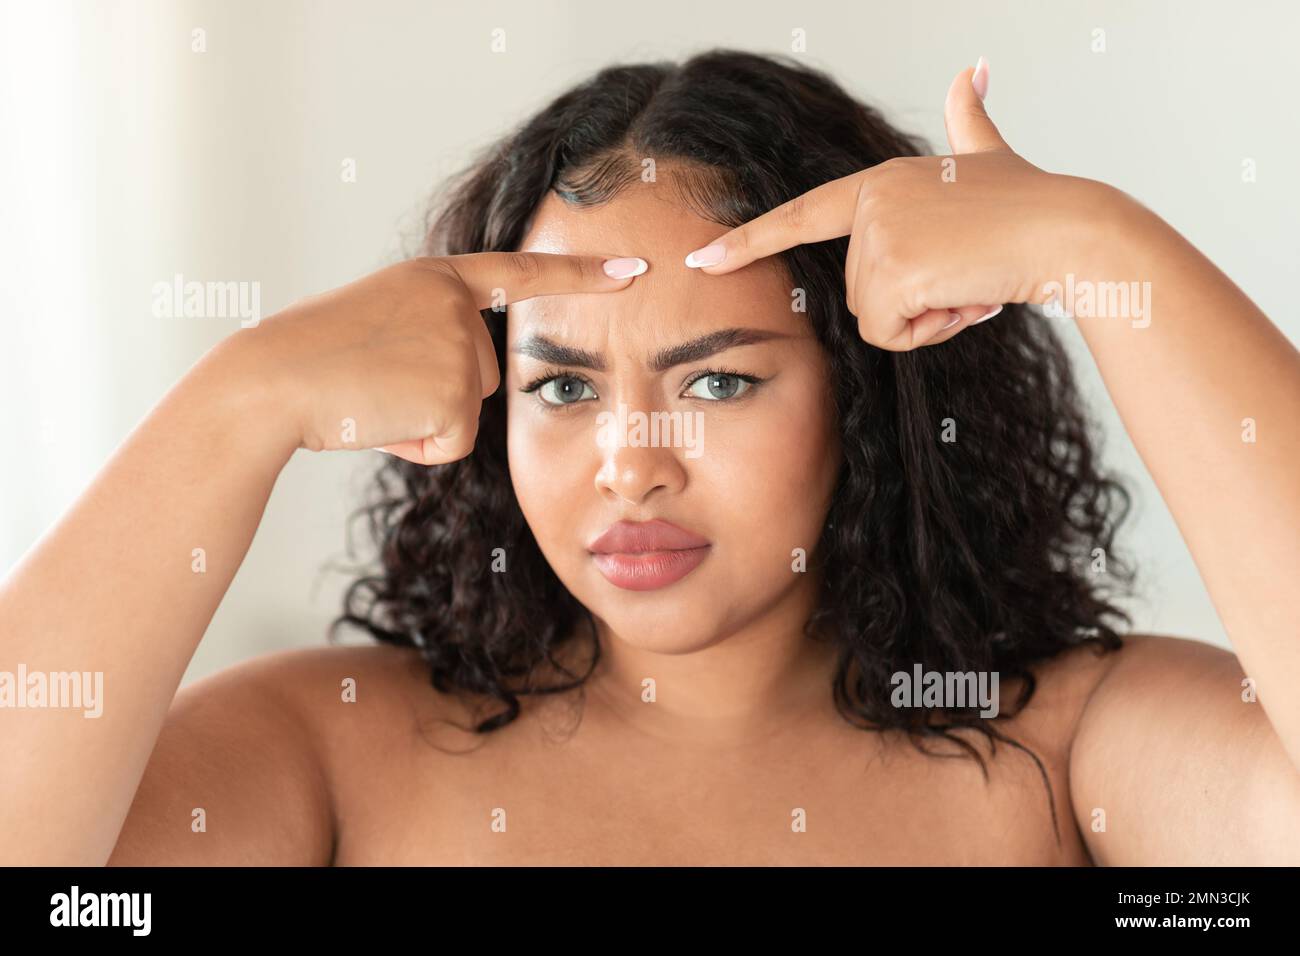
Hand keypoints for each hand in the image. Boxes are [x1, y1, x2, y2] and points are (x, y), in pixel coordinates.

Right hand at [223, 253, 644, 463]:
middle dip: (444, 393)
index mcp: (434, 277)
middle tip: (379, 383)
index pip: (521, 272)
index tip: (634, 271)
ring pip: (472, 409)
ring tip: (374, 398)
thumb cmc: (309, 360)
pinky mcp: (455, 392)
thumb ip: (429, 331)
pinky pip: (456, 443)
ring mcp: (458, 345)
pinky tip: (380, 419)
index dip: (580, 273)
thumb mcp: (378, 322)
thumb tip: (461, 381)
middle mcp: (454, 303)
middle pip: (490, 370)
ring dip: (429, 421)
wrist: (270, 381)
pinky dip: (420, 447)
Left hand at [683, 59, 1118, 350]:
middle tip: (962, 276)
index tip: (702, 259)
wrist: (1070, 232)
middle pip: (857, 291)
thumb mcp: (988, 155)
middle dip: (911, 303)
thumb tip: (974, 69)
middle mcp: (872, 203)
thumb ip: (968, 119)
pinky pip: (890, 334)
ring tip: (969, 283)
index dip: (750, 241)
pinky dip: (931, 332)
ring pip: (874, 318)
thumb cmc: (1032, 204)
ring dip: (925, 319)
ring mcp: (880, 235)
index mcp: (880, 182)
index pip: (801, 215)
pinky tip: (967, 298)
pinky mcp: (895, 271)